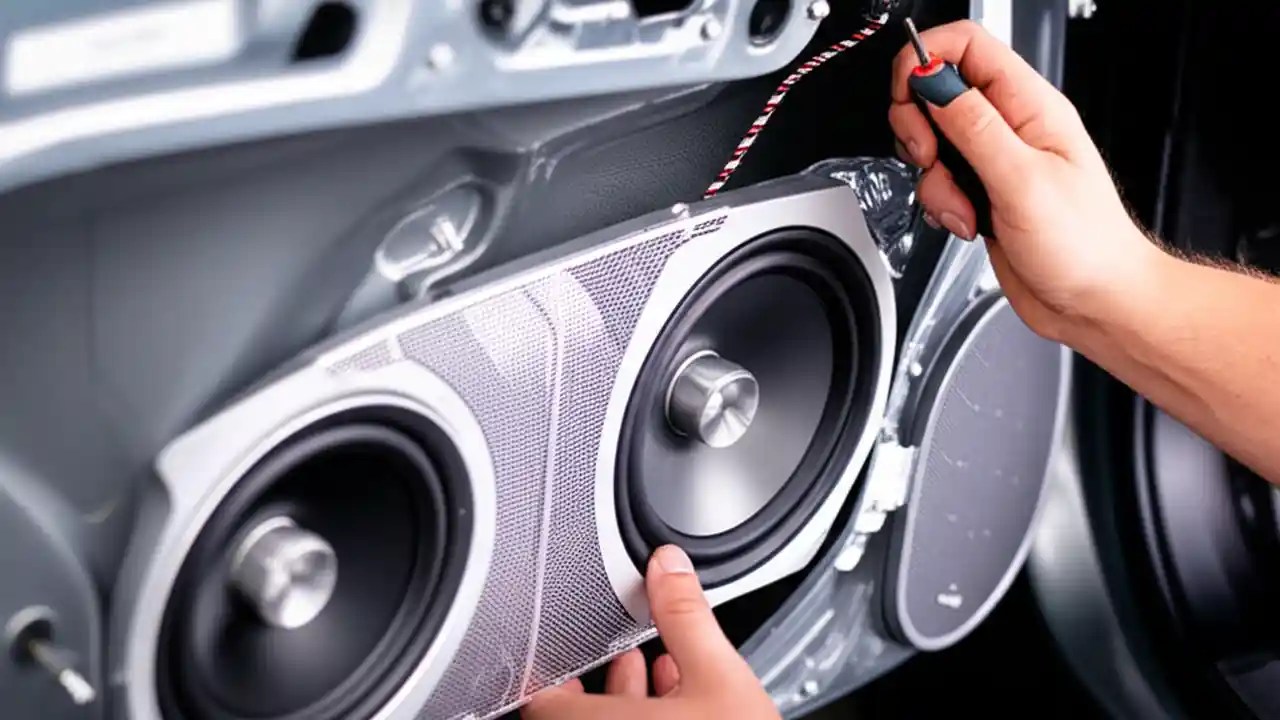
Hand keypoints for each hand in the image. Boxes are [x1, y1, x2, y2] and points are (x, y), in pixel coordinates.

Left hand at [520, 545, 779, 719]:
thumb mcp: (720, 674)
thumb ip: (684, 615)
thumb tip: (668, 568)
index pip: (543, 707)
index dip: (558, 677)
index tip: (574, 659)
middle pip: (580, 718)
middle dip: (606, 685)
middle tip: (627, 659)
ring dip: (630, 706)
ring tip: (662, 675)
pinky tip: (683, 708)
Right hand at [889, 20, 1162, 341]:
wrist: (1095, 302)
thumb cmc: (1086, 246)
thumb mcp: (1023, 180)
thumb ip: (973, 127)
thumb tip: (933, 82)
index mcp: (1030, 106)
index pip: (966, 46)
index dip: (926, 60)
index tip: (911, 97)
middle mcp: (1010, 127)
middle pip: (935, 91)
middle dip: (918, 126)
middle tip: (932, 158)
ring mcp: (993, 160)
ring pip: (931, 142)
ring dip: (932, 178)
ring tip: (963, 204)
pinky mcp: (980, 193)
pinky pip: (938, 181)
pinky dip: (939, 203)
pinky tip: (967, 221)